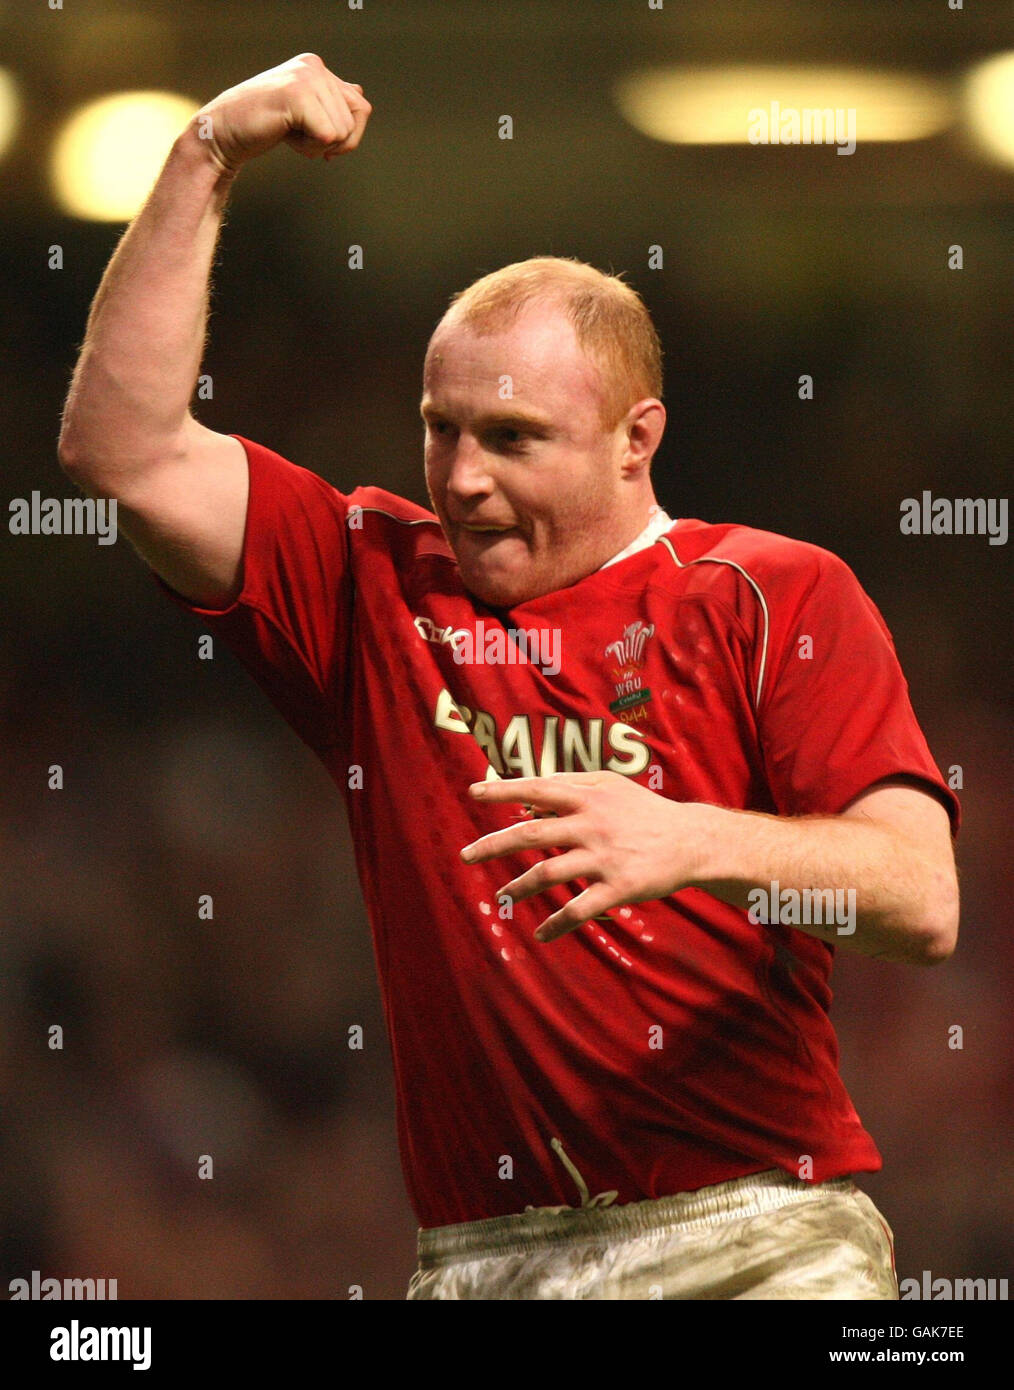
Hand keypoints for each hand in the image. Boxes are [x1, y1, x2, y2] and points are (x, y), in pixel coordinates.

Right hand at [192, 53, 371, 174]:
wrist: (224, 132)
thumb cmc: (261, 123)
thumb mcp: (302, 110)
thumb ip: (329, 101)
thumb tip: (360, 93)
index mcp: (316, 67)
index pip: (360, 106)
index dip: (347, 134)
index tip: (320, 140)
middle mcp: (313, 67)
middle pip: (357, 119)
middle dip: (334, 142)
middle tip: (301, 137)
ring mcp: (306, 79)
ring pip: (344, 131)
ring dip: (318, 145)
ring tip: (290, 133)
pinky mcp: (298, 96)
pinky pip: (328, 137)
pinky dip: (309, 148)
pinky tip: (287, 137)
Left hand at [460, 772, 713, 942]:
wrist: (691, 840)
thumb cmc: (645, 810)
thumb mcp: (611, 786)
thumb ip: (572, 786)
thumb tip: (529, 795)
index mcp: (589, 797)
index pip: (538, 788)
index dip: (503, 789)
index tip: (472, 792)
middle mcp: (592, 825)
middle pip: (533, 833)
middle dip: (494, 845)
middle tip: (465, 856)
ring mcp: (604, 857)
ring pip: (549, 874)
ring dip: (519, 887)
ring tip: (502, 897)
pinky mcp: (618, 888)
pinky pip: (579, 910)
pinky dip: (556, 924)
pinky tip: (540, 934)